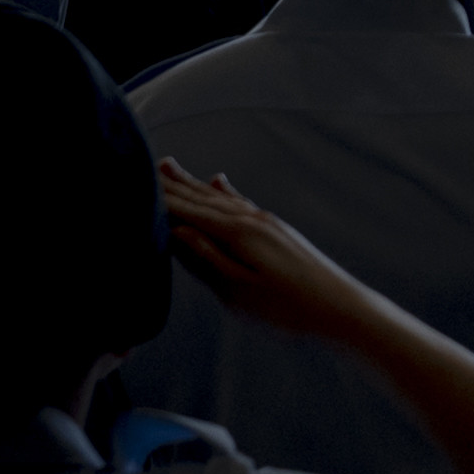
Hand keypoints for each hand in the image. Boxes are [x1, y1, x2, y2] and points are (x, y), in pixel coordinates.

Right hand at [156, 161, 370, 339]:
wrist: (344, 310)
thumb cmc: (289, 311)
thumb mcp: (239, 293)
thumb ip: (206, 260)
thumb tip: (175, 231)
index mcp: (238, 234)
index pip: (187, 212)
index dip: (158, 200)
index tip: (129, 184)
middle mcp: (252, 219)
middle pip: (201, 198)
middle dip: (171, 183)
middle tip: (141, 162)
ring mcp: (267, 223)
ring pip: (219, 197)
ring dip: (192, 182)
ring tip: (170, 165)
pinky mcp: (278, 231)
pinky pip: (241, 202)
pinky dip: (224, 191)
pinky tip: (219, 182)